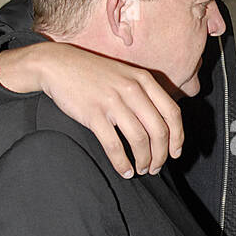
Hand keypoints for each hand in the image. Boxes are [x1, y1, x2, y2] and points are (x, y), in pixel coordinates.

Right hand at [0, 43, 183, 176]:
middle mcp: (132, 90)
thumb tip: (162, 123)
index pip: (172, 113)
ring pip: (139, 140)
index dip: (177, 137)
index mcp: (143, 80)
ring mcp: (113, 101)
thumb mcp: (125, 75)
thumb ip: (144, 92)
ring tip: (142, 169)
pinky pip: (114, 145)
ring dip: (144, 160)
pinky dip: (122, 162)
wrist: (58, 64)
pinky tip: (124, 171)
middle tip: (157, 167)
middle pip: (159, 130)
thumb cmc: (93, 74)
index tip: (175, 153)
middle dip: (161, 154)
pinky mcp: (94, 113)